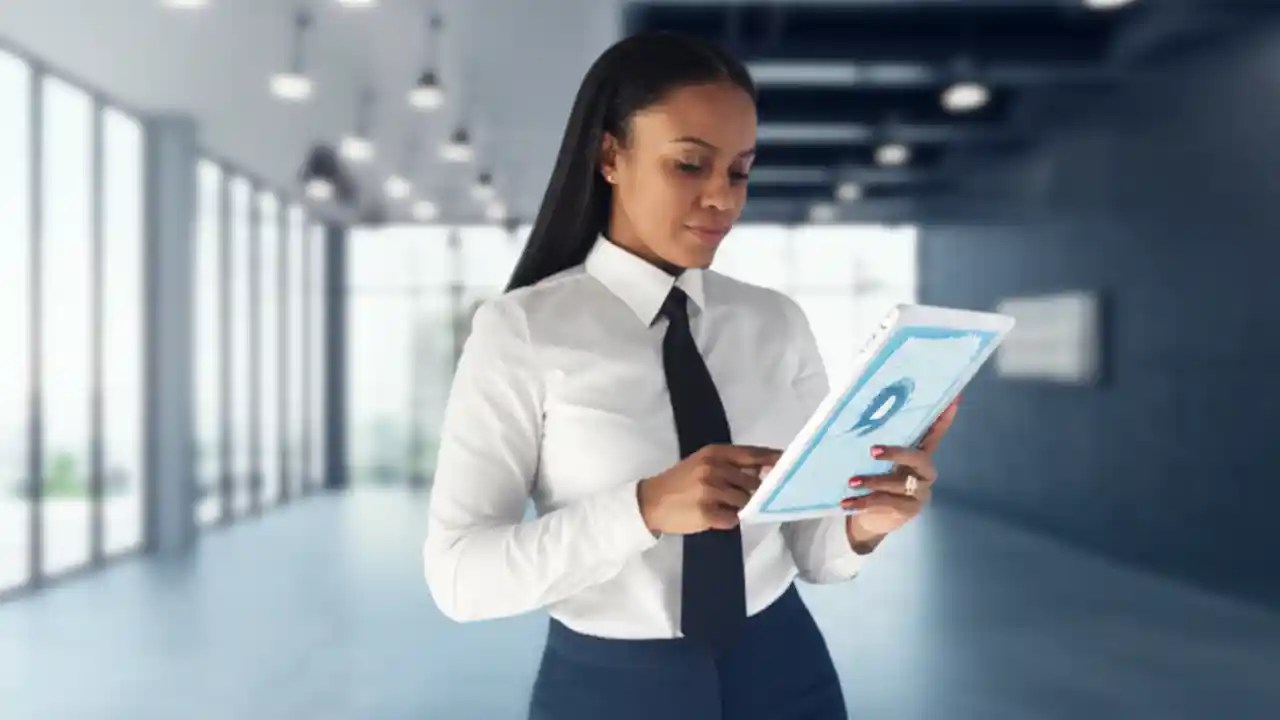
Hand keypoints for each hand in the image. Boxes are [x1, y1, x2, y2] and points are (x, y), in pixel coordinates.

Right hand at [638, 444, 780, 534]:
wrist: (651, 501)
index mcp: (714, 453)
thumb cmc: (681, 481)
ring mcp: (710, 490)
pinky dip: (728, 520)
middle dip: (751, 492)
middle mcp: (714, 468)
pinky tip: (713, 516)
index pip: (752, 455)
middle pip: (753, 482)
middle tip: (733, 496)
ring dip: (738, 507)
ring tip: (719, 506)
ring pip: (744, 501)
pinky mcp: (706, 512)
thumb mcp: (703, 463)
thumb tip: (767, 467)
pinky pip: (733, 519)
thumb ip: (732, 463)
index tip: (790, 465)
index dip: (773, 460)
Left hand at [842, 396, 960, 548]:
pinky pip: (887, 504)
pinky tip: (846, 503)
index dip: (943, 420)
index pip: (934, 434)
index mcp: (919, 455)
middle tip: (873, 450)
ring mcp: (919, 492)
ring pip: (900, 483)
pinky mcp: (909, 510)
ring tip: (851, 482)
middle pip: (919, 458)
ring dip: (874, 481)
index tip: (953, 400)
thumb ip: (877, 445)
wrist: (871, 520)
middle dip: (897, 453)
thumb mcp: (876, 462)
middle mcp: (924, 472)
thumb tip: (856, 419)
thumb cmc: (874, 481)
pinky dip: (864, 503)